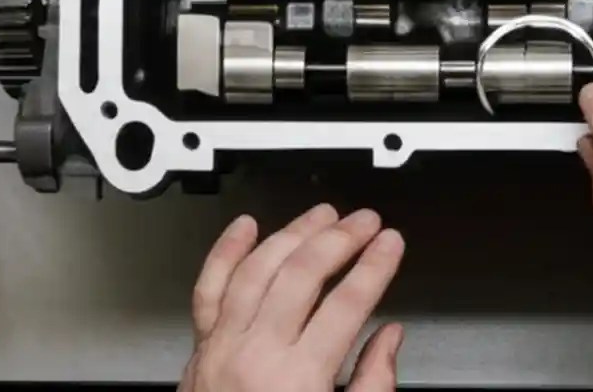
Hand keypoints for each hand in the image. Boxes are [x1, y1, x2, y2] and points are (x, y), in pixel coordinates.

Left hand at [180, 204, 405, 391]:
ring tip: (322, 217)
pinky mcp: (201, 349)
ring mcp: (222, 348)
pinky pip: (209, 289)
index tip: (391, 245)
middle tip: (365, 223)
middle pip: (301, 275)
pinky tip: (245, 229)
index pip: (346, 304)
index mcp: (297, 381)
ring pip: (257, 269)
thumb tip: (389, 341)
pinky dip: (226, 253)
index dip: (374, 267)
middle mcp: (255, 357)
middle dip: (340, 239)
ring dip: (292, 233)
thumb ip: (371, 385)